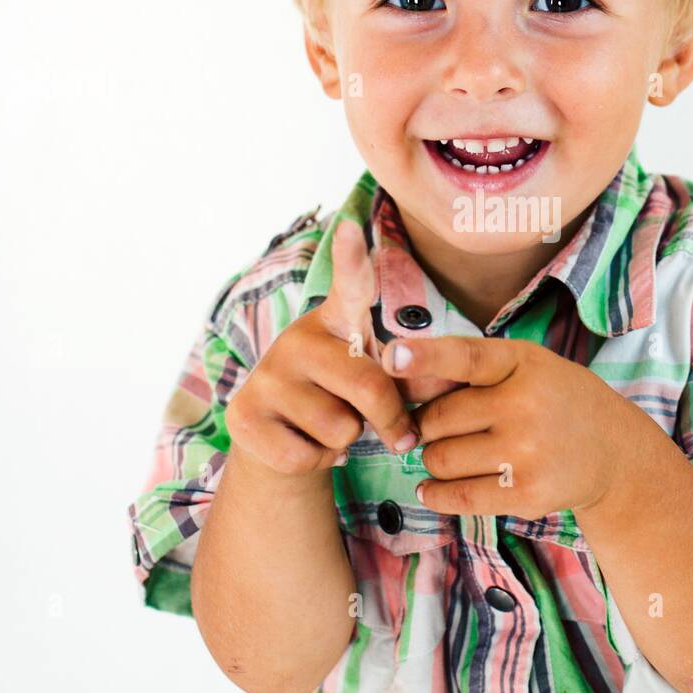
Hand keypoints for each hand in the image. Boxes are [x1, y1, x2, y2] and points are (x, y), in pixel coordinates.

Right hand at [224, 218, 420, 476]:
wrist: (279, 442)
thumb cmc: (341, 401)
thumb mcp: (376, 380)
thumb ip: (409, 376)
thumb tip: (448, 379)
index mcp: (336, 321)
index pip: (347, 284)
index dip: (351, 257)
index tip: (353, 228)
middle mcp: (296, 339)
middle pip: (369, 385)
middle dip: (391, 419)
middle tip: (395, 432)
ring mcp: (267, 376)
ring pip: (340, 429)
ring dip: (347, 442)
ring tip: (330, 427)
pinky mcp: (244, 416)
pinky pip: (309, 456)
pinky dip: (320, 463)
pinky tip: (306, 445)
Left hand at [380, 334, 635, 516]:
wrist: (613, 451)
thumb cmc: (551, 399)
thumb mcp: (523, 365)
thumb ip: (468, 367)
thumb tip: (396, 376)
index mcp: (521, 363)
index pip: (465, 356)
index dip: (425, 358)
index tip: (392, 357)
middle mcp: (525, 405)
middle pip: (436, 419)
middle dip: (426, 426)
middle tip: (441, 428)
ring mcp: (527, 453)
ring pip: (439, 460)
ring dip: (434, 460)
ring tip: (456, 453)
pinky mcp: (527, 494)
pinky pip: (457, 496)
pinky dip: (434, 493)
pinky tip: (432, 487)